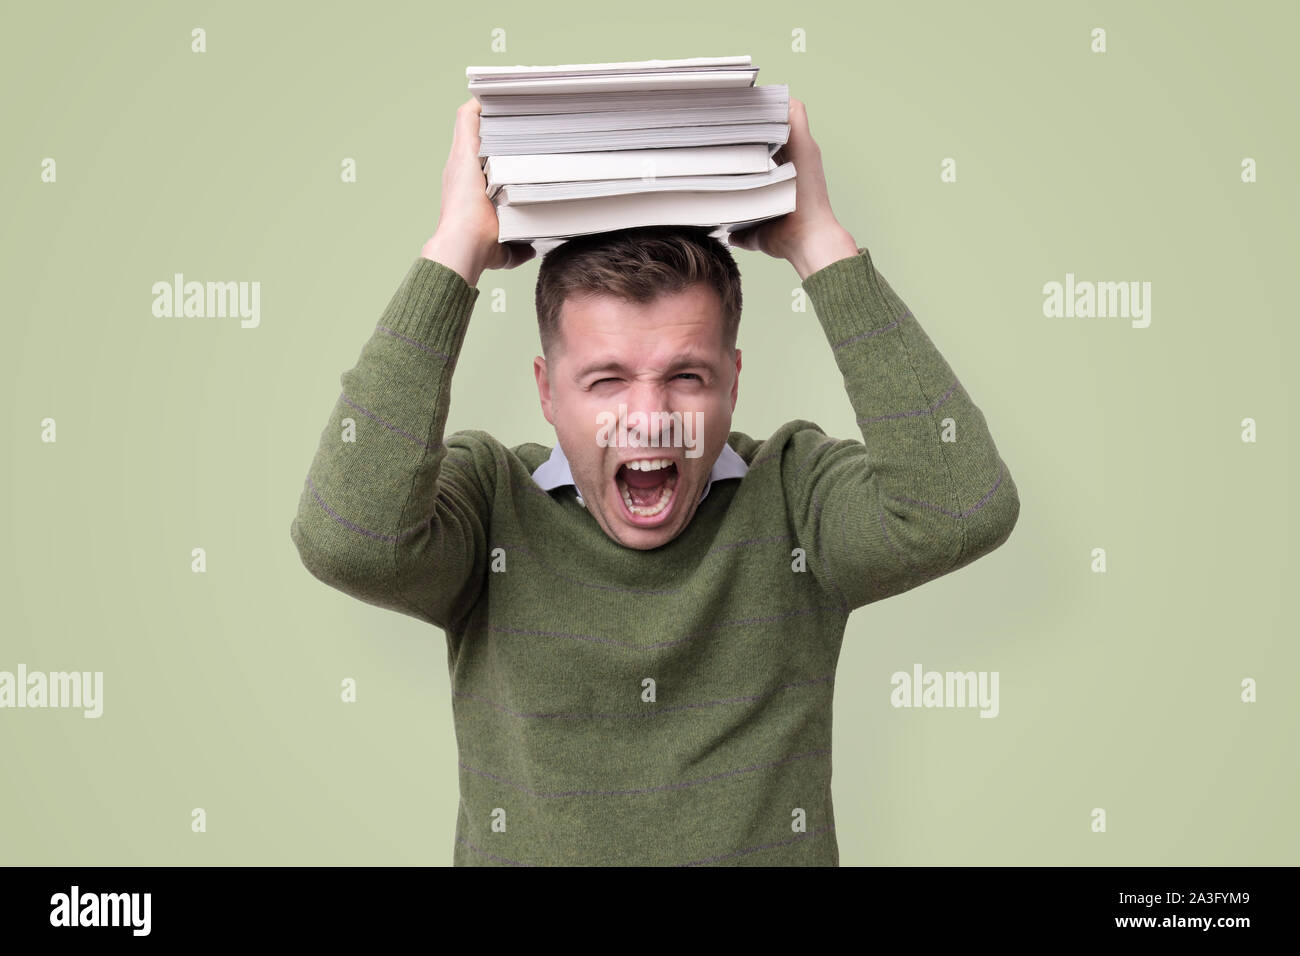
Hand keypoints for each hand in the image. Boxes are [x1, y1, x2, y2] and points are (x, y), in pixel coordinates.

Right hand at [421, 98, 534, 285]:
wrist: (465, 245)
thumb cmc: (480, 250)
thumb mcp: (506, 249)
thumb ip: (519, 247)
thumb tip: (532, 249)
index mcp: (472, 187)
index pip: (487, 156)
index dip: (504, 144)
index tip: (526, 138)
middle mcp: (464, 168)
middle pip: (482, 133)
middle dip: (504, 122)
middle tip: (530, 111)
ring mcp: (462, 158)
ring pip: (474, 120)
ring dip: (494, 108)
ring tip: (517, 96)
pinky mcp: (463, 151)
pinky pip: (468, 115)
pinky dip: (480, 102)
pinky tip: (498, 93)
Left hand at [729, 97, 858, 279]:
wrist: (810, 240)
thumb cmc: (787, 240)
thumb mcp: (758, 231)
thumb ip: (742, 231)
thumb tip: (729, 235)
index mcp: (786, 172)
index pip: (766, 143)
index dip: (748, 135)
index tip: (725, 133)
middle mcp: (796, 157)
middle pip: (774, 123)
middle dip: (750, 118)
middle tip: (724, 114)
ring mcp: (803, 149)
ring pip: (783, 112)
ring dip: (762, 107)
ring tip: (736, 102)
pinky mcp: (806, 146)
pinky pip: (794, 111)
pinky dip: (779, 102)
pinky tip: (757, 99)